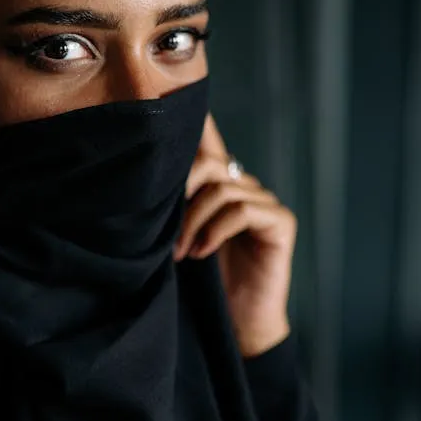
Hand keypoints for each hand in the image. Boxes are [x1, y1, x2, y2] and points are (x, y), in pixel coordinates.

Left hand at [174, 114, 295, 356]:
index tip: (174, 93)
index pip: (206, 142)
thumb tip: (140, 184)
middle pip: (206, 162)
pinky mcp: (280, 223)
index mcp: (215, 186)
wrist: (233, 327)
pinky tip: (204, 252)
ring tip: (182, 253)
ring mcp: (264, 203)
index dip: (195, 119)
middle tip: (166, 235)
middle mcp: (242, 186)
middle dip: (180, 193)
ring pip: (221, 189)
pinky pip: (243, 210)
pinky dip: (217, 230)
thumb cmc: (200, 284)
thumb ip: (170, 209)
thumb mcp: (177, 239)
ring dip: (193, 221)